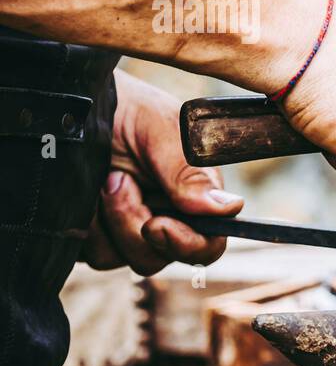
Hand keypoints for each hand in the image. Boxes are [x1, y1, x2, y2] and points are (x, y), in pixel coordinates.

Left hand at [81, 72, 243, 275]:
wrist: (76, 106)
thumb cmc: (128, 109)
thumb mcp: (162, 130)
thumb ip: (190, 173)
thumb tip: (228, 208)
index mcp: (196, 198)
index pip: (208, 244)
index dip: (189, 245)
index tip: (157, 225)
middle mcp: (168, 218)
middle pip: (163, 256)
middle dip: (135, 225)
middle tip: (118, 181)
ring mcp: (130, 229)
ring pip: (126, 258)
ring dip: (109, 220)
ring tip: (105, 178)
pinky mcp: (98, 235)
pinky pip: (95, 253)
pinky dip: (86, 225)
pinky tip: (87, 192)